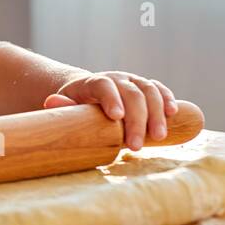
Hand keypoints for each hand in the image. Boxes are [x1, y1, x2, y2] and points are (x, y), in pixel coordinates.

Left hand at [43, 71, 177, 151]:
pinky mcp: (146, 87)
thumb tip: (51, 102)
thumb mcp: (66, 105)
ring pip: (149, 90)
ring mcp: (133, 81)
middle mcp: (116, 78)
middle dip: (137, 119)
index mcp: (94, 82)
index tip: (116, 118)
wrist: (88, 92)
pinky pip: (159, 89)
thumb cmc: (76, 104)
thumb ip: (63, 106)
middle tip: (136, 145)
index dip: (111, 99)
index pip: (104, 86)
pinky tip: (173, 113)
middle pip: (131, 93)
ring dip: (156, 113)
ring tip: (159, 137)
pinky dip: (167, 99)